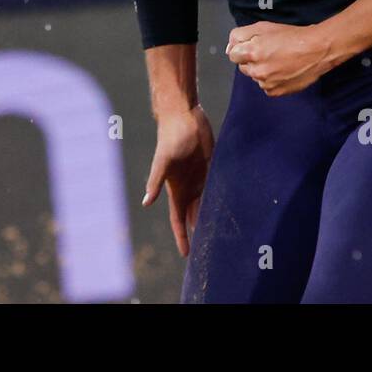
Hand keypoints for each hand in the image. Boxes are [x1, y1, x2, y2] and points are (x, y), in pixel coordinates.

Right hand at [142, 106, 213, 257]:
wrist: (182, 117)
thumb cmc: (170, 138)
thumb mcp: (162, 161)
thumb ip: (155, 181)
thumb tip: (145, 203)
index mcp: (175, 189)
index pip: (178, 219)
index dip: (182, 236)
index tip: (186, 254)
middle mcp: (188, 186)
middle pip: (192, 215)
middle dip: (197, 232)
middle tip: (205, 252)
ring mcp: (199, 177)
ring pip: (205, 204)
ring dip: (209, 217)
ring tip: (217, 235)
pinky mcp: (210, 167)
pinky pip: (216, 187)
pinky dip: (219, 199)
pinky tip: (226, 207)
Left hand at [226, 21, 339, 96]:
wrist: (317, 50)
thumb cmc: (292, 36)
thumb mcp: (263, 27)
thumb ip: (240, 35)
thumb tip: (229, 48)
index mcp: (251, 53)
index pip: (233, 55)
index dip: (243, 48)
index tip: (254, 45)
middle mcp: (257, 71)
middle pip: (244, 67)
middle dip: (251, 59)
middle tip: (269, 51)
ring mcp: (266, 83)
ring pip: (255, 76)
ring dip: (262, 70)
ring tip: (279, 60)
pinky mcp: (276, 92)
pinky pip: (266, 86)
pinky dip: (271, 80)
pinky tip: (283, 70)